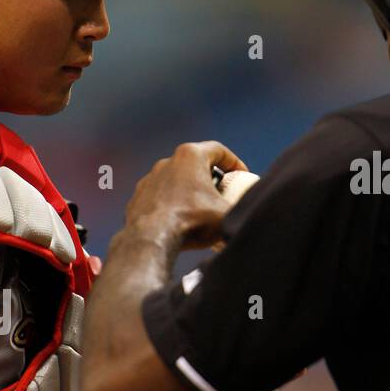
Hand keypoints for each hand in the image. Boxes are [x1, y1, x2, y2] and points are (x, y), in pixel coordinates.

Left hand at [125, 141, 248, 250]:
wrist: (151, 239)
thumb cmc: (191, 222)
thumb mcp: (228, 213)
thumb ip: (241, 208)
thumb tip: (251, 212)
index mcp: (190, 156)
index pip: (219, 151)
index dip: (234, 163)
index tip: (242, 177)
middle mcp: (167, 162)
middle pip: (196, 165)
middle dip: (212, 179)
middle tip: (223, 195)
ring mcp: (149, 179)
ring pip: (177, 183)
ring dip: (190, 194)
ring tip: (201, 212)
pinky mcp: (138, 198)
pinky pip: (161, 199)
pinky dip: (173, 206)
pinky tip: (181, 223)